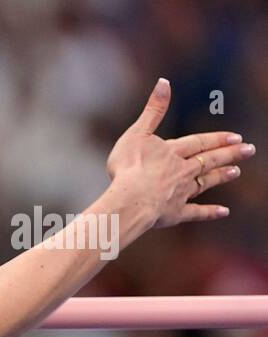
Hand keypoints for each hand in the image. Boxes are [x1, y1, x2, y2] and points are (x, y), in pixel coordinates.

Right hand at [106, 78, 252, 228]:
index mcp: (172, 152)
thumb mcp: (137, 133)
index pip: (198, 143)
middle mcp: (182, 171)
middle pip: (208, 160)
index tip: (235, 136)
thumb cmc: (129, 167)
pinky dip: (209, 212)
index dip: (216, 139)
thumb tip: (164, 82)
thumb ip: (153, 110)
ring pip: (205, 183)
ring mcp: (180, 193)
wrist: (131, 199)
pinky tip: (224, 212)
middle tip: (249, 150)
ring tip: (236, 172)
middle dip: (228, 154)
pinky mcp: (175, 213)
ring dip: (220, 177)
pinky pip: (196, 212)